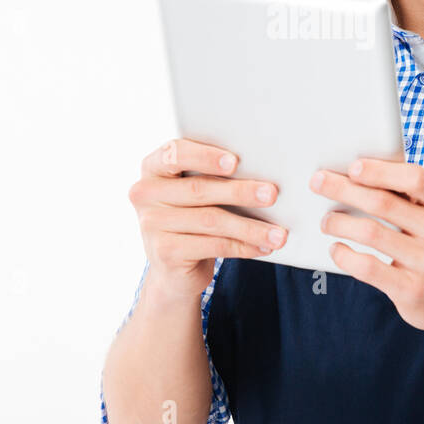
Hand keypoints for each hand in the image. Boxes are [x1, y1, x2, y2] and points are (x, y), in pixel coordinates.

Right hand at [128, 138, 288, 301]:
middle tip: (272, 194)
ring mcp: (151, 225)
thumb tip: (262, 174)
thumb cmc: (193, 217)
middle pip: (199, 189)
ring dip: (250, 226)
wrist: (174, 269)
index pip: (175, 153)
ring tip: (279, 232)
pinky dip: (244, 246)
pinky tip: (264, 246)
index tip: (234, 162)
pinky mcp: (165, 252)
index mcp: (153, 167)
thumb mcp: (195, 193)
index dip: (205, 156)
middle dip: (240, 191)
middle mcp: (145, 193)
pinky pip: (213, 245)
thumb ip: (213, 177)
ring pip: (211, 221)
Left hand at [310, 158, 423, 340]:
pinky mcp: (412, 290)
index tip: (353, 166)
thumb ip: (418, 197)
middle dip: (344, 189)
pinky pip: (368, 267)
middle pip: (384, 203)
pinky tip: (336, 249)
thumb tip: (368, 171)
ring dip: (339, 222)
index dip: (380, 170)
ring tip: (326, 220)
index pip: (415, 178)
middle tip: (319, 182)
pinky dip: (345, 255)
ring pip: (371, 233)